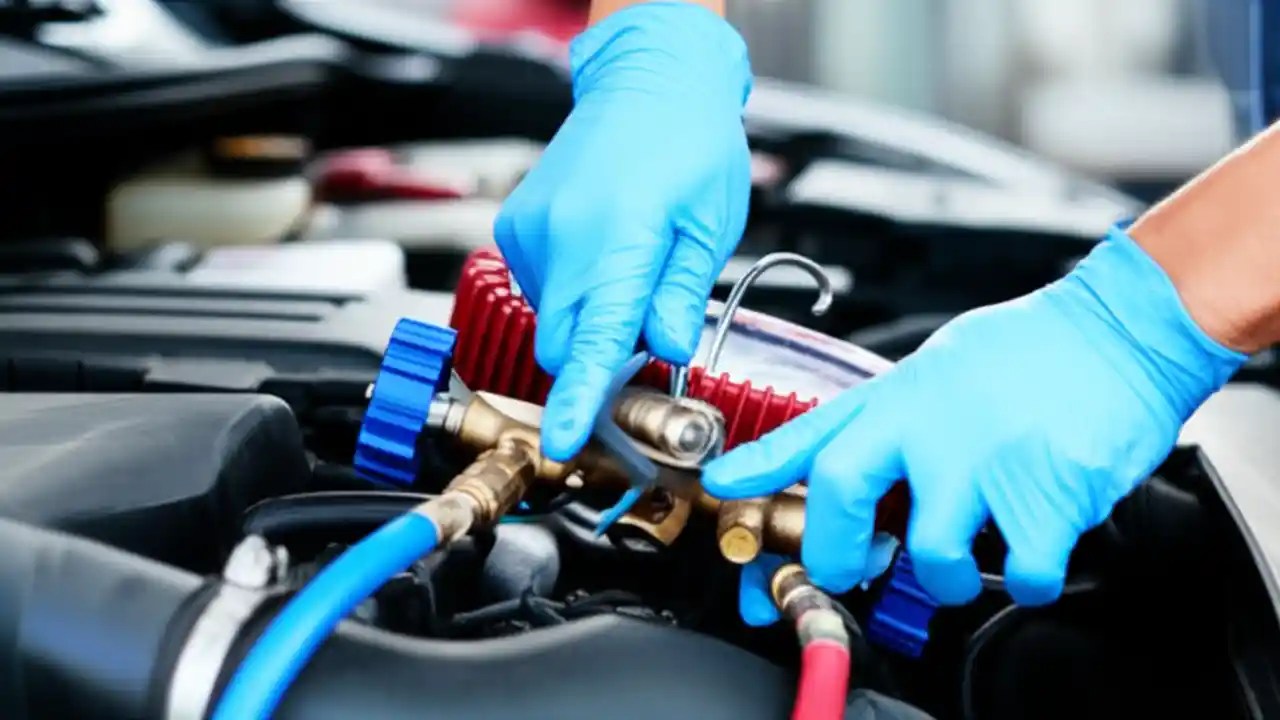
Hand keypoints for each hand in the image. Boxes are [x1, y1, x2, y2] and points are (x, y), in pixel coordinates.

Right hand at [495, 2, 752, 460]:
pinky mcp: (516, 228)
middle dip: (600, 359)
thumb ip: (680, 295)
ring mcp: (529, 232)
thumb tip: (664, 351)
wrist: (645, 79)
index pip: (593, 340)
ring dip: (588, 320)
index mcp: (615, 238)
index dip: (581, 398)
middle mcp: (560, 237)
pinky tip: (604, 254)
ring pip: (551, 319)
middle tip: (649, 335)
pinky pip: (541, 289)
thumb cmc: (687, 141)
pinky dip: (572, 292)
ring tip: (632, 269)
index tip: (565, 441)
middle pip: (564, 343)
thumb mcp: (710, 224)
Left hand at [704, 225, 1245, 607]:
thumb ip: (896, 418)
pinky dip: (1024, 578)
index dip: (758, 465)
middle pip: (841, 496)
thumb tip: (858, 465)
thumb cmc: (1037, 349)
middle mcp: (929, 424)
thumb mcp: (940, 366)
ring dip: (943, 577)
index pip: (810, 432)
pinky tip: (1031, 552)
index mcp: (900, 394)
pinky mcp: (1044, 493)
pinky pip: (1019, 573)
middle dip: (835, 550)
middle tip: (848, 566)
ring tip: (964, 557)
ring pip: (930, 556)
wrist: (1124, 327)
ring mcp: (983, 458)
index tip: (722, 484)